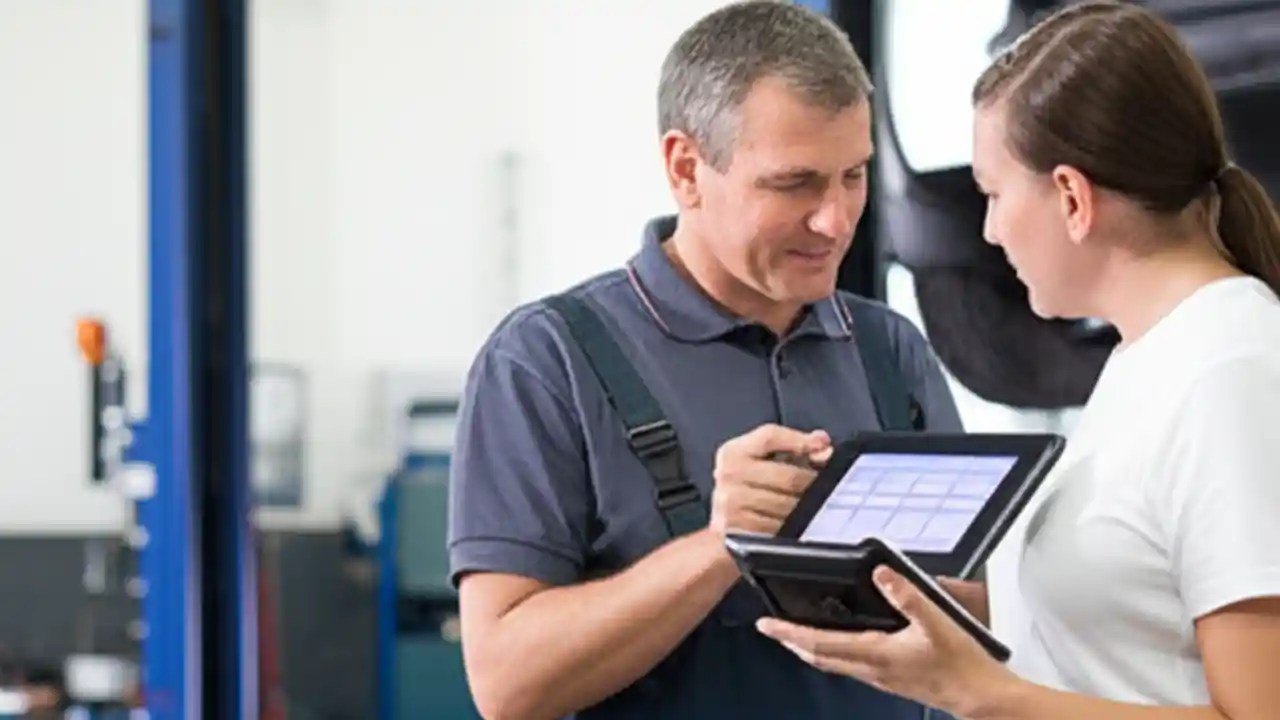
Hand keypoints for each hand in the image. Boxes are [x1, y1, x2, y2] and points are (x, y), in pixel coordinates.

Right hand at [708, 424, 832, 538]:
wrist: (723, 522)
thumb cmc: (749, 485)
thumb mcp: (765, 458)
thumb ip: (795, 445)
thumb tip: (824, 446)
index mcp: (733, 452)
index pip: (770, 437)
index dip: (800, 440)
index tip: (823, 448)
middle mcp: (729, 474)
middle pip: (788, 476)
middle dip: (813, 483)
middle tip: (826, 487)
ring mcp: (730, 503)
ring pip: (787, 505)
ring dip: (806, 508)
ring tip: (812, 506)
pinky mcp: (737, 530)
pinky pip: (778, 528)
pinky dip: (791, 528)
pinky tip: (794, 523)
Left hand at [756, 566, 1018, 717]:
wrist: (979, 697)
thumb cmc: (961, 664)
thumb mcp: (937, 622)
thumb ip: (908, 595)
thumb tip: (882, 574)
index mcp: (875, 654)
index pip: (819, 643)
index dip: (789, 633)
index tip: (766, 625)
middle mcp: (871, 669)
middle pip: (818, 656)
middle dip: (791, 642)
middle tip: (771, 629)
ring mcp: (880, 677)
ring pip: (833, 663)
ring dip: (810, 648)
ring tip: (796, 635)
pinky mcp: (890, 679)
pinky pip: (851, 666)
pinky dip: (833, 653)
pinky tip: (841, 645)